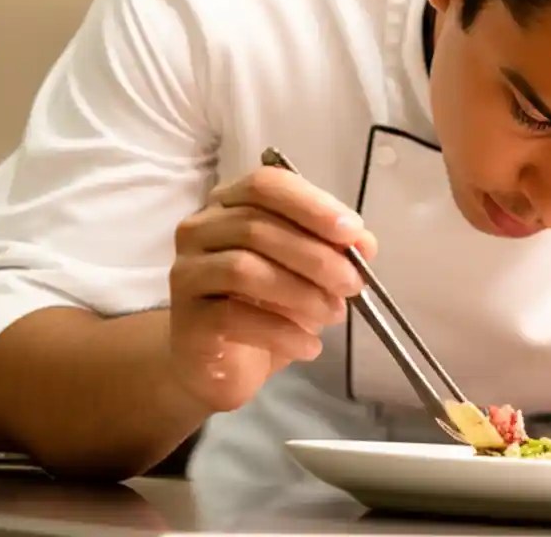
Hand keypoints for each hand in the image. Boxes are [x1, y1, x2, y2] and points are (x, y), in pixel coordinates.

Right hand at [167, 165, 376, 412]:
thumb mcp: (308, 274)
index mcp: (229, 204)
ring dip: (301, 293)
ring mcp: (186, 273)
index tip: (352, 231)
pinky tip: (309, 347)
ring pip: (245, 270)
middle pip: (256, 227)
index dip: (311, 204)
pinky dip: (282, 332)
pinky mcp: (187, 319)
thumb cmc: (264, 308)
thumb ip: (334, 251)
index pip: (265, 185)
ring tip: (334, 314)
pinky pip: (234, 317)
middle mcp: (199, 229)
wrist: (219, 365)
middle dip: (316, 255)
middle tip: (353, 284)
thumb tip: (364, 243)